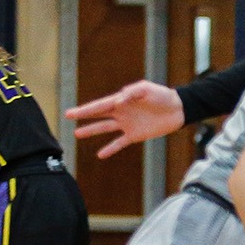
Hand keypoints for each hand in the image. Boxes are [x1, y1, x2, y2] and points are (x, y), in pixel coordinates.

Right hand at [65, 80, 184, 159]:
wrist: (177, 109)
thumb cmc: (162, 96)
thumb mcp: (147, 89)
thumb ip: (132, 93)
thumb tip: (118, 99)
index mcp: (121, 100)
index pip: (99, 106)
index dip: (84, 110)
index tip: (71, 113)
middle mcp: (121, 112)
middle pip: (98, 116)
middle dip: (83, 116)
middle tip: (67, 117)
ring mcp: (127, 124)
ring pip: (105, 129)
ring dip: (91, 131)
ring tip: (77, 134)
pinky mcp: (135, 135)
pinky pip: (120, 143)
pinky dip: (110, 149)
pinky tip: (100, 155)